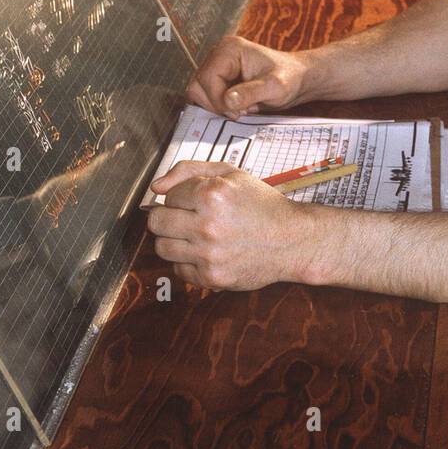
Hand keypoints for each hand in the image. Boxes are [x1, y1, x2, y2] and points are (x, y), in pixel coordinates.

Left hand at [147, 161, 305, 289]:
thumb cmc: (261, 204)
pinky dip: (188, 262)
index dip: (182, 197)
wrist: (292, 240)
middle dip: (168, 217)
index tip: (198, 201)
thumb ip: (188, 170)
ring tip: (196, 235)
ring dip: (174, 240)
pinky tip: (207, 252)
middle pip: (157, 222)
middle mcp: (208, 226)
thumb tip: (156, 187)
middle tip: (187, 218)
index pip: (168, 196)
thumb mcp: (231, 173)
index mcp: (212, 194)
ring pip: (162, 247)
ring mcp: (209, 255)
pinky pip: (178, 270)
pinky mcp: (212, 278)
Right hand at [186, 34, 312, 117]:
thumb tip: (227, 100)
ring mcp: (217, 65)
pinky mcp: (218, 77)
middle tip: (239, 112)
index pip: (207, 77)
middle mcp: (219, 53)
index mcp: (230, 49)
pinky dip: (217, 106)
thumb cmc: (290, 78)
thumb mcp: (275, 88)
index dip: (218, 99)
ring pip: (198, 92)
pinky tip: (236, 107)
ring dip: (216, 106)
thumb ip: (251, 93)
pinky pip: (205, 95)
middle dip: (216, 103)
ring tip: (239, 109)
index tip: (238, 111)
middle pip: (198, 85)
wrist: (297, 78)